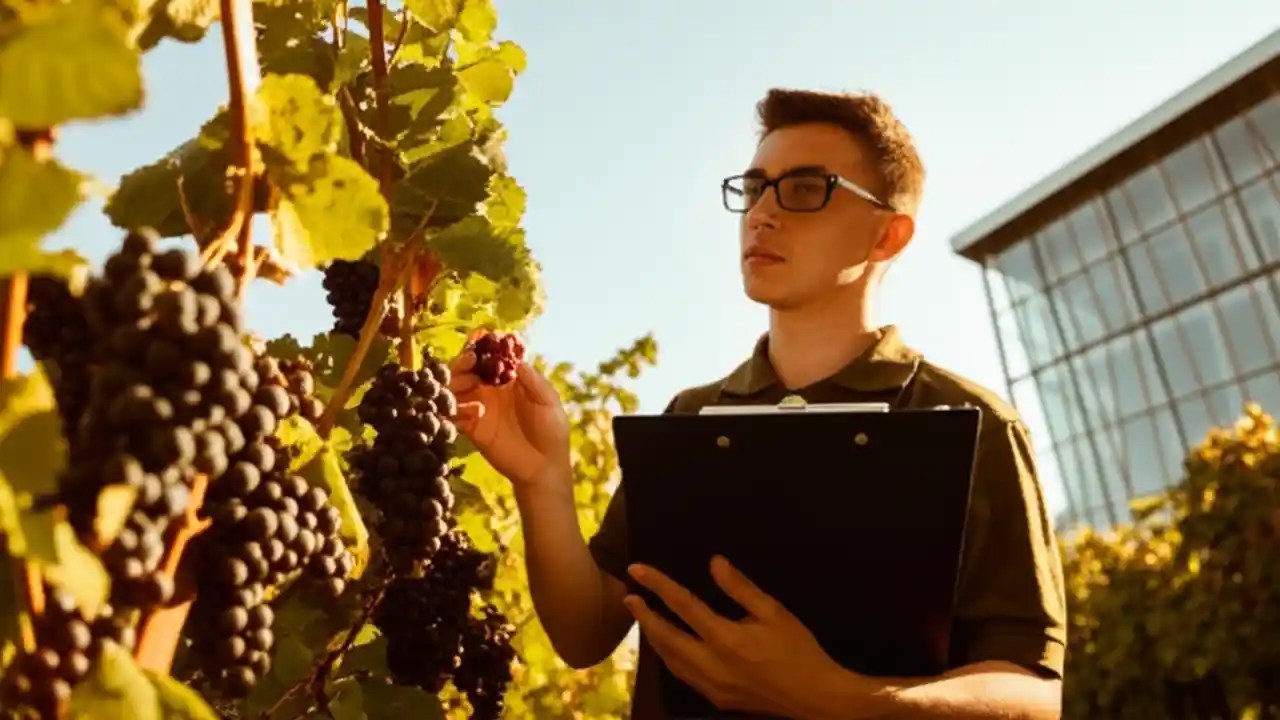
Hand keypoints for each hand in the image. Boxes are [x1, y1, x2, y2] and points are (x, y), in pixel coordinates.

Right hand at [448, 336, 569, 487]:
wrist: (544, 466)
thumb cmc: (552, 430)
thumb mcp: (548, 402)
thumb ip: (534, 381)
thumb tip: (517, 360)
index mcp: (508, 379)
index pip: (490, 356)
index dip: (483, 344)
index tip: (480, 336)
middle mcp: (489, 390)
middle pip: (466, 368)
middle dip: (464, 360)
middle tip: (471, 359)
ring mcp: (478, 408)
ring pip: (454, 388)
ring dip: (457, 380)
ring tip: (472, 383)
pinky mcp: (471, 429)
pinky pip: (453, 415)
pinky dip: (456, 410)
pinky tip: (476, 412)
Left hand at [624, 556, 847, 718]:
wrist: (816, 697)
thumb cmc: (798, 650)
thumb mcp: (773, 612)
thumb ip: (740, 588)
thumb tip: (714, 562)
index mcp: (725, 638)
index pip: (682, 605)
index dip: (657, 585)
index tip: (637, 570)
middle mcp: (711, 664)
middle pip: (665, 637)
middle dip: (644, 616)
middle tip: (629, 598)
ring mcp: (711, 685)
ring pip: (670, 660)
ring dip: (654, 638)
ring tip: (644, 619)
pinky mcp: (716, 699)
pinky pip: (683, 675)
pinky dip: (670, 658)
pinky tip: (669, 648)